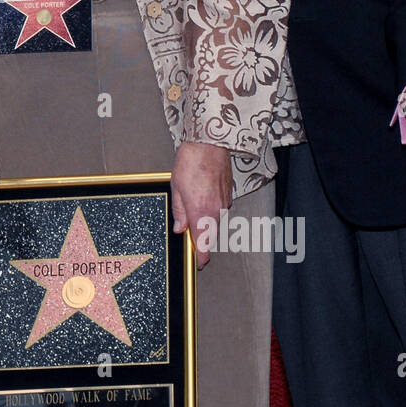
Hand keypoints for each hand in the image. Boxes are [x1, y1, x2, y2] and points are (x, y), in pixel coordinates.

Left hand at [172, 141, 231, 269]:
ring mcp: (225, 203)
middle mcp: (216, 211)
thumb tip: (179, 228)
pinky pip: (220, 209)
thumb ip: (179, 212)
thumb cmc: (191, 162)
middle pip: (210, 235)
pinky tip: (202, 198)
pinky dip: (211, 209)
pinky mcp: (229, 194)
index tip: (198, 263)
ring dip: (205, 221)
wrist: (209, 143)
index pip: (204, 245)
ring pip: (215, 221)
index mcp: (201, 213)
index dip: (201, 257)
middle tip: (190, 236)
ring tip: (192, 208)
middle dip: (201, 238)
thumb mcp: (176, 189)